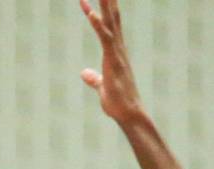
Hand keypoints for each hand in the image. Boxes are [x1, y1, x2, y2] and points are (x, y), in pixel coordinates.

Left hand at [78, 0, 145, 123]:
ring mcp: (117, 53)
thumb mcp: (102, 87)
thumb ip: (94, 78)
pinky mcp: (113, 60)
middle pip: (112, 17)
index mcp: (115, 52)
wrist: (128, 113)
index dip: (104, 9)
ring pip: (109, 23)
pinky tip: (90, 12)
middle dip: (109, 0)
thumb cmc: (118, 102)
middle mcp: (118, 48)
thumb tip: (85, 74)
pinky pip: (104, 38)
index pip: (110, 25)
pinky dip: (97, 24)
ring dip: (104, 5)